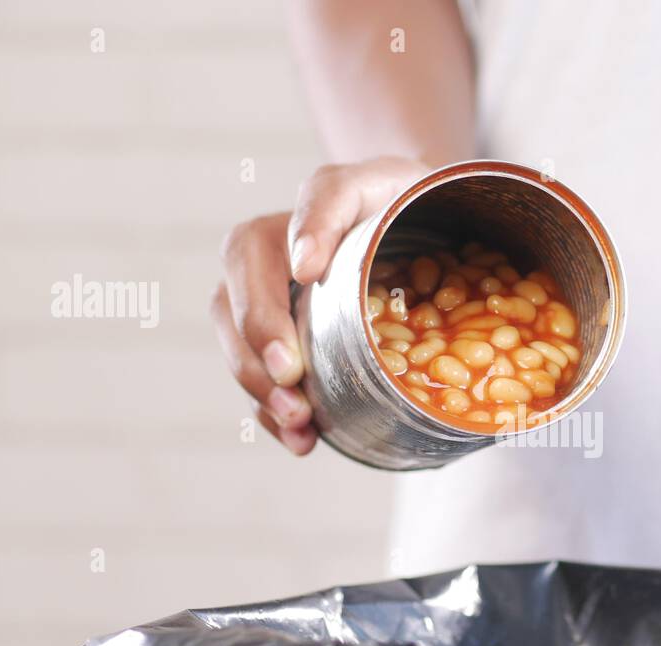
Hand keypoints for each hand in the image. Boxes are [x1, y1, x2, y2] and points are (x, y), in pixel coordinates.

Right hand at [211, 156, 429, 453]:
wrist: (425, 242)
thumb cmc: (417, 215)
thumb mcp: (405, 191)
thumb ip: (355, 203)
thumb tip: (302, 267)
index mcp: (318, 202)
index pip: (305, 205)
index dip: (306, 235)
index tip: (307, 271)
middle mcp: (276, 247)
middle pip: (240, 284)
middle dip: (258, 335)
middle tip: (288, 375)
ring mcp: (268, 296)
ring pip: (236, 335)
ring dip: (259, 383)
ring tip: (297, 419)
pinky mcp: (278, 342)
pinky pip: (257, 375)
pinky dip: (273, 412)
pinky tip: (301, 439)